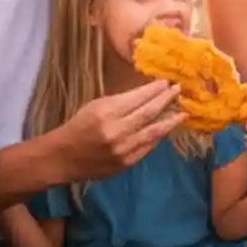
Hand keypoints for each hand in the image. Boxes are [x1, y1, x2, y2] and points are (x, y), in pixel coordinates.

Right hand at [49, 79, 185, 181]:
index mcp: (106, 112)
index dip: (154, 90)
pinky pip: (148, 147)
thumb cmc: (79, 125)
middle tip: (178, 90)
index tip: (166, 82)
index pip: (138, 98)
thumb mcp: (96, 105)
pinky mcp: (127, 163)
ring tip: (183, 113)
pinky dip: (158, 136)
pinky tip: (166, 128)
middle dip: (165, 100)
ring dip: (170, 120)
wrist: (63, 157)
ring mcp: (123, 149)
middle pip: (149, 113)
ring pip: (154, 132)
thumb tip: (148, 93)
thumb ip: (122, 100)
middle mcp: (117, 131)